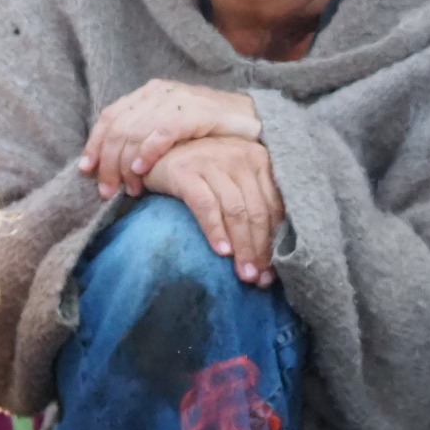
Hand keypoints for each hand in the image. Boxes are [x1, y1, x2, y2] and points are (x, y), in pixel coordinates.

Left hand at [80, 80, 261, 200]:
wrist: (253, 120)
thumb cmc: (211, 131)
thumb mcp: (172, 130)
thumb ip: (147, 137)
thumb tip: (116, 163)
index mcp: (148, 94)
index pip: (110, 116)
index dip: (95, 144)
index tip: (87, 170)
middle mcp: (158, 92)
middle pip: (118, 127)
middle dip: (108, 162)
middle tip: (107, 191)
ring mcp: (176, 99)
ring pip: (134, 131)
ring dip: (125, 164)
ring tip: (128, 189)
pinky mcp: (194, 111)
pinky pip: (161, 132)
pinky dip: (147, 152)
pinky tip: (141, 171)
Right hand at [140, 135, 284, 285]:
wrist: (154, 152)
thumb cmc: (200, 172)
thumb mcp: (232, 179)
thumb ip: (253, 202)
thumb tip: (271, 250)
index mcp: (258, 159)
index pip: (273, 207)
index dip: (274, 242)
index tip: (271, 271)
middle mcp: (239, 156)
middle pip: (257, 211)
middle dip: (259, 250)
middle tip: (258, 278)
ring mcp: (212, 161)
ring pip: (236, 211)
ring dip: (242, 246)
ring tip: (243, 273)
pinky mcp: (185, 171)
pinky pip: (206, 205)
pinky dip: (215, 230)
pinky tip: (222, 252)